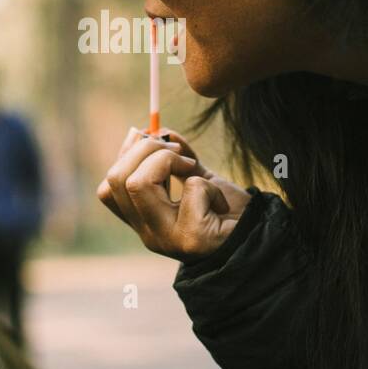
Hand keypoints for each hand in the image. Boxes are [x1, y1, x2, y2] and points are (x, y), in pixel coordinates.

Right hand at [96, 125, 253, 262]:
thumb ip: (175, 158)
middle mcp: (147, 233)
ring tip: (193, 168)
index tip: (152, 139)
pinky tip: (219, 200)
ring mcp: (165, 239)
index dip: (124, 156)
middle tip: (178, 151)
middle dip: (145, 150)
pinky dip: (207, 185)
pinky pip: (189, 190)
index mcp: (143, 220)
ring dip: (168, 161)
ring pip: (138, 183)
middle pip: (117, 179)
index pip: (108, 189)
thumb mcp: (197, 177)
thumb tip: (156, 130)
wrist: (259, 238)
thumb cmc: (229, 211)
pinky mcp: (191, 238)